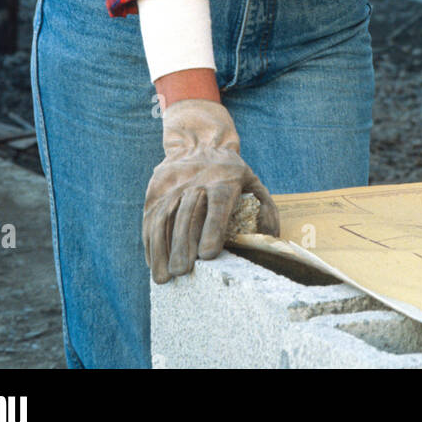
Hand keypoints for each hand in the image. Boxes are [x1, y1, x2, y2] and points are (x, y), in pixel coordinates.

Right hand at [143, 98, 279, 282]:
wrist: (198, 144)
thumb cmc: (230, 174)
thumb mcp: (252, 182)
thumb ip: (265, 208)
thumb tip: (271, 236)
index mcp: (223, 182)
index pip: (217, 205)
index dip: (212, 229)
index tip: (207, 254)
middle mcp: (196, 183)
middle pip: (187, 216)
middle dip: (183, 246)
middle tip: (182, 272)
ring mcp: (173, 187)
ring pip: (164, 218)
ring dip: (162, 249)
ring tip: (164, 277)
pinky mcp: (156, 192)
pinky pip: (151, 220)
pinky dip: (151, 244)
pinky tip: (155, 264)